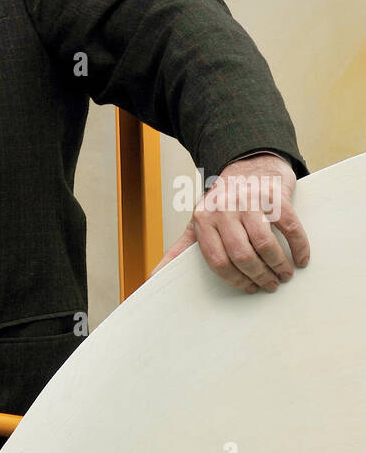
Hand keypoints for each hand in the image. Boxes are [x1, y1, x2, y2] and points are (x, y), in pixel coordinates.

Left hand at [149, 153, 309, 292]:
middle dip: (259, 276)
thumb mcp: (198, 222)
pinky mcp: (274, 194)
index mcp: (203, 218)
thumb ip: (180, 249)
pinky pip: (289, 227)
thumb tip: (152, 278)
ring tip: (284, 274)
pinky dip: (298, 247)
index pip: (217, 261)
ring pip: (265, 243)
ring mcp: (249, 200)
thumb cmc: (223, 202)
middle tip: (271, 284)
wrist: (247, 164)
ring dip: (278, 265)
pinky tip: (301, 259)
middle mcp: (224, 208)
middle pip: (242, 255)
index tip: (250, 288)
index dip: (236, 280)